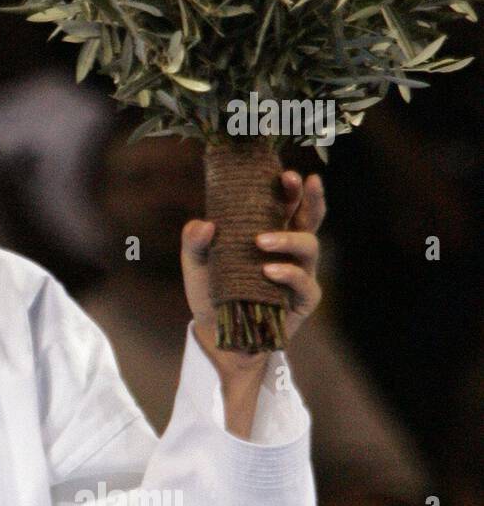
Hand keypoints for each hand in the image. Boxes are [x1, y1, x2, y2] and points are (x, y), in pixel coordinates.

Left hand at [182, 169, 326, 359]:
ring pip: (310, 247)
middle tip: (295, 182)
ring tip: (261, 242)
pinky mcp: (303, 300)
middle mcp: (291, 250)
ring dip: (288, 239)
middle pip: (311, 218)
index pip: (287, 204)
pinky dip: (288, 275)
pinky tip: (269, 271)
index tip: (285, 173)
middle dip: (310, 197)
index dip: (291, 187)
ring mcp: (300, 274)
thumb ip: (194, 242)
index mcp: (270, 232)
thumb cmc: (212, 290)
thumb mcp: (195, 264)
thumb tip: (204, 223)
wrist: (217, 333)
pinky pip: (305, 284)